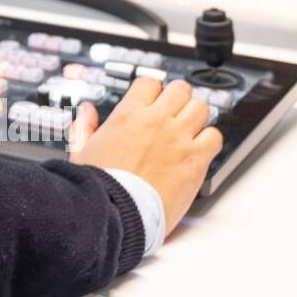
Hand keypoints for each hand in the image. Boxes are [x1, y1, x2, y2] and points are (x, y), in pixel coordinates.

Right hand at [69, 77, 222, 237]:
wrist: (117, 212)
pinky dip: (209, 140)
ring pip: (201, 107)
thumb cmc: (99, 184)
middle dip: (178, 99)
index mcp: (128, 115)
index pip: (150, 83)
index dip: (152, 92)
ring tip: (189, 130)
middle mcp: (157, 121)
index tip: (153, 103)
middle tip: (174, 114)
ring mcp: (179, 139)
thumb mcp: (81, 149)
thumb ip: (84, 125)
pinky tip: (198, 148)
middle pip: (181, 90)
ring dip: (196, 116)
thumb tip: (86, 110)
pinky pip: (215, 136)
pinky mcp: (195, 160)